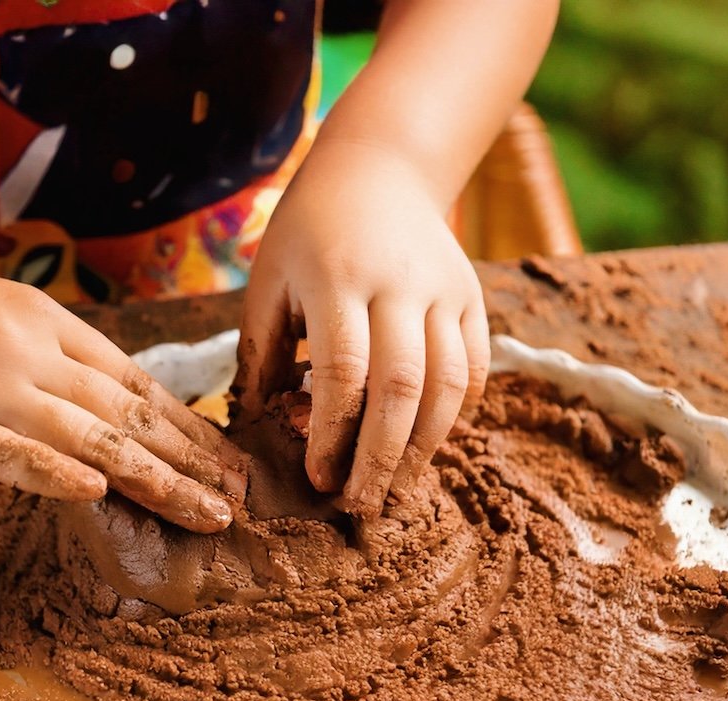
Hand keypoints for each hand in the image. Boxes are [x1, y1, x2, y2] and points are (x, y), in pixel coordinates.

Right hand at [0, 256, 244, 532]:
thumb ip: (46, 360)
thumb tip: (98, 414)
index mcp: (46, 323)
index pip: (135, 382)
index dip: (188, 425)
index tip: (226, 459)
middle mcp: (29, 351)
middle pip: (130, 413)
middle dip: (193, 459)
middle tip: (240, 497)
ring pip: (90, 436)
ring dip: (156, 479)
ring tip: (206, 514)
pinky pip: (10, 451)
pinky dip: (57, 471)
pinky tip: (101, 493)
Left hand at [237, 138, 489, 515]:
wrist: (379, 169)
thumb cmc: (308, 231)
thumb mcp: (269, 280)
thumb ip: (261, 353)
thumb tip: (252, 427)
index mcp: (339, 278)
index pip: (343, 373)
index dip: (332, 435)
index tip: (318, 479)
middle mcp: (400, 284)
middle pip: (401, 388)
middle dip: (381, 458)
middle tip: (360, 505)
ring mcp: (445, 290)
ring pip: (447, 385)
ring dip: (423, 448)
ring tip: (396, 489)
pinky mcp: (473, 297)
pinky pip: (475, 368)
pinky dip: (456, 414)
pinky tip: (428, 444)